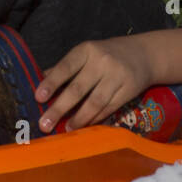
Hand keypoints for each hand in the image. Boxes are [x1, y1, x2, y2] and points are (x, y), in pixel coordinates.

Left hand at [35, 37, 153, 132]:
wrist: (144, 53)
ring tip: (66, 130)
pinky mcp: (129, 89)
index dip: (51, 83)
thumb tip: (39, 82)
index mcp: (86, 50)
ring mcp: (117, 75)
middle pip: (78, 88)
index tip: (38, 98)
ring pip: (95, 101)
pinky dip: (96, 118)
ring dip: (79, 119)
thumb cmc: (106, 55)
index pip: (65, 67)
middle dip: (60, 108)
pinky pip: (109, 107)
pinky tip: (85, 126)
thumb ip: (63, 68)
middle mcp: (102, 61)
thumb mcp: (85, 54)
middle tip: (44, 124)